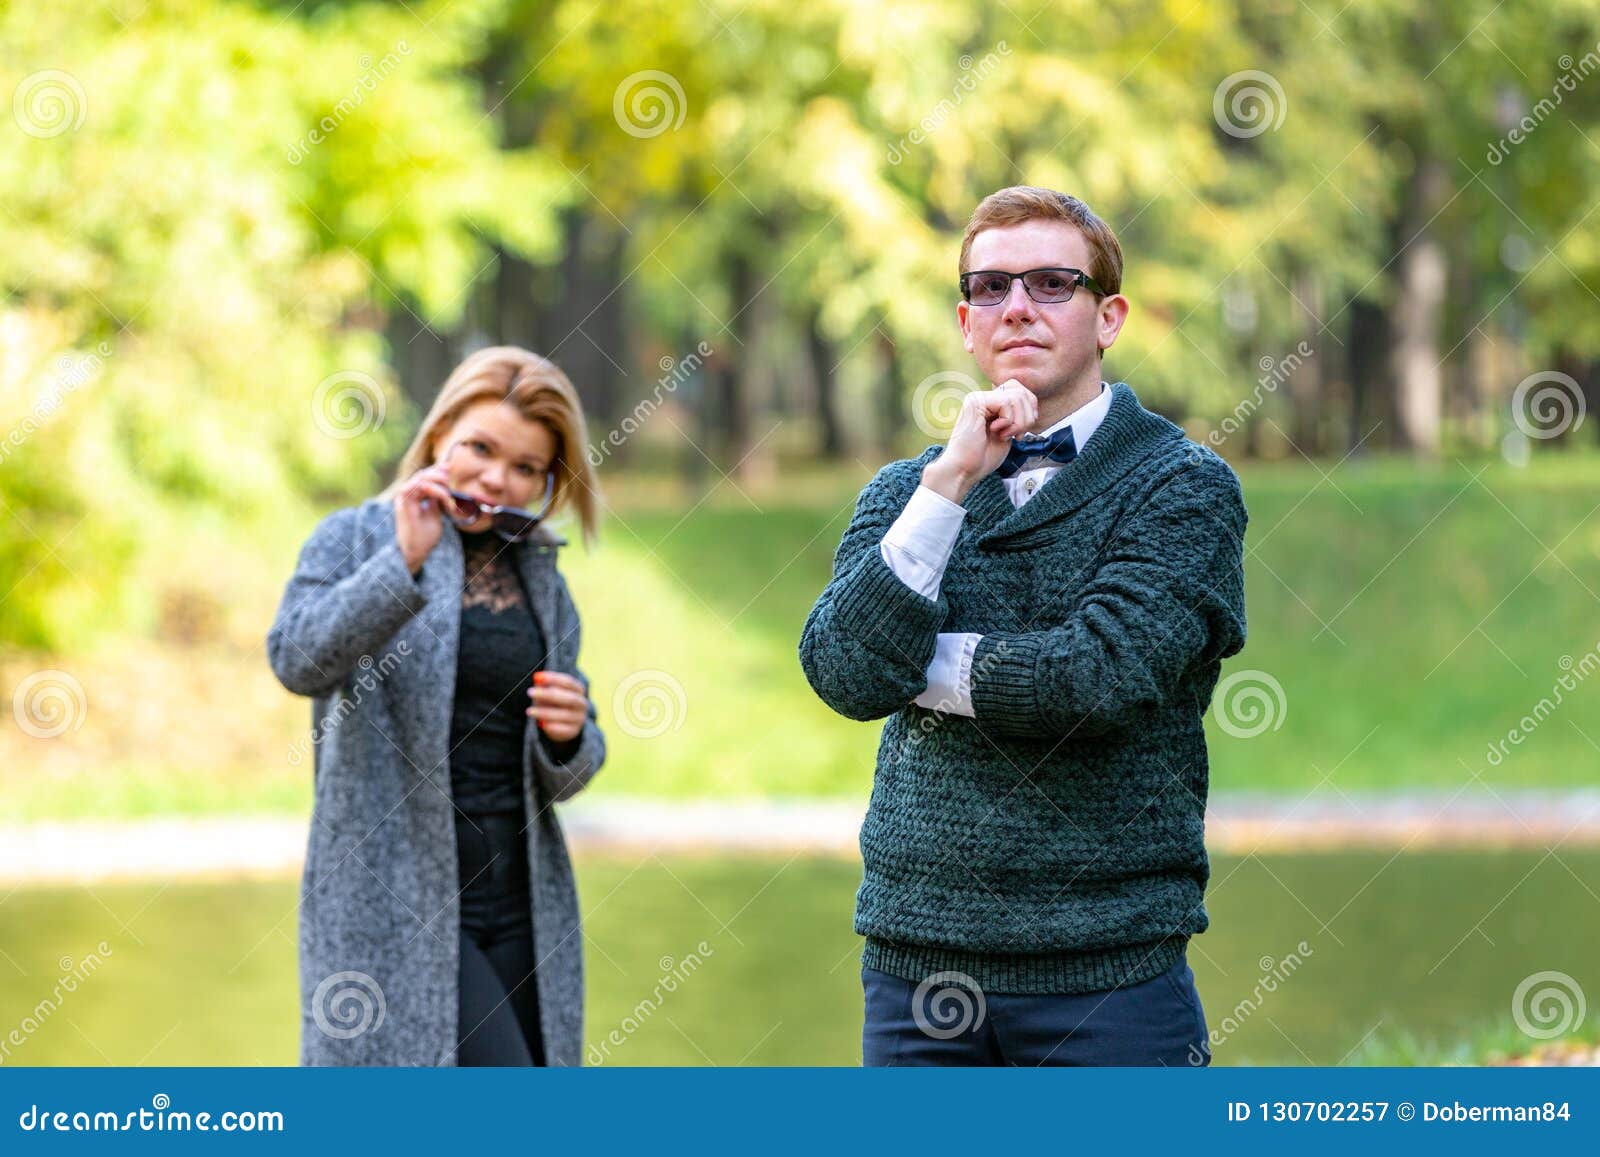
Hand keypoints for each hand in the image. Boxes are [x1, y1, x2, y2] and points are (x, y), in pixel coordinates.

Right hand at [394, 462, 454, 575]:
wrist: (415, 551)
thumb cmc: (424, 536)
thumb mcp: (435, 514)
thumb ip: (436, 500)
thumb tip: (443, 488)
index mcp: (412, 497)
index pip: (423, 477)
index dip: (436, 470)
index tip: (449, 467)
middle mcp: (406, 495)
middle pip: (421, 475)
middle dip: (438, 473)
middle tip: (450, 477)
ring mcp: (404, 499)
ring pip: (419, 479)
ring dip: (436, 480)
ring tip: (448, 489)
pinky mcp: (404, 504)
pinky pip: (416, 487)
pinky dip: (431, 488)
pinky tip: (443, 495)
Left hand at [527, 670, 589, 742]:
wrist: (564, 723)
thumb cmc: (554, 702)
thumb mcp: (550, 692)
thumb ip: (545, 686)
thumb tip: (537, 679)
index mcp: (578, 690)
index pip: (569, 682)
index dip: (554, 679)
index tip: (538, 677)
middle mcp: (582, 704)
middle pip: (568, 698)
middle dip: (548, 694)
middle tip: (530, 692)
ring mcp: (579, 718)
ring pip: (564, 715)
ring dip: (545, 713)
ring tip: (530, 711)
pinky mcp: (574, 731)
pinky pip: (564, 730)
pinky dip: (552, 727)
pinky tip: (541, 724)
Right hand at [921, 378, 1038, 502]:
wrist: (964, 470)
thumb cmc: (984, 458)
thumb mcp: (1008, 432)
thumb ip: (1017, 415)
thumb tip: (1031, 400)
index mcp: (989, 404)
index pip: (1020, 390)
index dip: (1029, 409)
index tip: (1022, 431)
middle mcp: (982, 397)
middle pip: (1020, 390)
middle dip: (1027, 416)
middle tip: (1017, 435)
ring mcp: (977, 398)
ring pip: (1017, 396)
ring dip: (1019, 422)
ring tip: (1005, 436)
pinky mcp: (975, 402)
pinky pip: (1006, 402)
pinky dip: (1009, 421)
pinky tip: (996, 432)